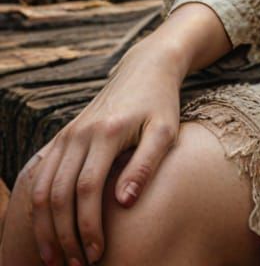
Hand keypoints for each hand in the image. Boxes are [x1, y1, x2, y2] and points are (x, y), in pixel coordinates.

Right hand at [21, 34, 186, 265]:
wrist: (145, 69)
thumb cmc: (161, 103)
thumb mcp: (165, 130)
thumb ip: (146, 164)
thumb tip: (124, 203)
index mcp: (107, 133)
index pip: (87, 189)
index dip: (87, 226)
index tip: (96, 254)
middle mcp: (80, 134)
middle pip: (59, 195)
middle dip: (63, 236)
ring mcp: (67, 135)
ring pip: (43, 189)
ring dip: (44, 228)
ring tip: (55, 258)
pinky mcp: (62, 137)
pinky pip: (40, 177)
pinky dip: (38, 208)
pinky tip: (46, 231)